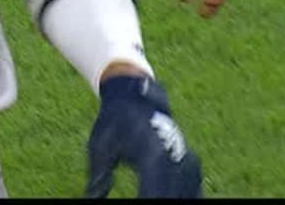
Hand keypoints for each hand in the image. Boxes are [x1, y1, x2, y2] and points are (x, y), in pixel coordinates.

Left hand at [85, 75, 201, 198]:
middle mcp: (170, 153)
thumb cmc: (112, 120)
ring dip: (184, 197)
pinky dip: (192, 190)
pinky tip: (190, 199)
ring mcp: (180, 152)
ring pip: (189, 186)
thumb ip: (99, 174)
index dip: (150, 200)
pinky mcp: (184, 153)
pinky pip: (193, 179)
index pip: (153, 189)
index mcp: (150, 151)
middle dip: (166, 201)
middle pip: (174, 191)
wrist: (132, 91)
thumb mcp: (99, 146)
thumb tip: (91, 197)